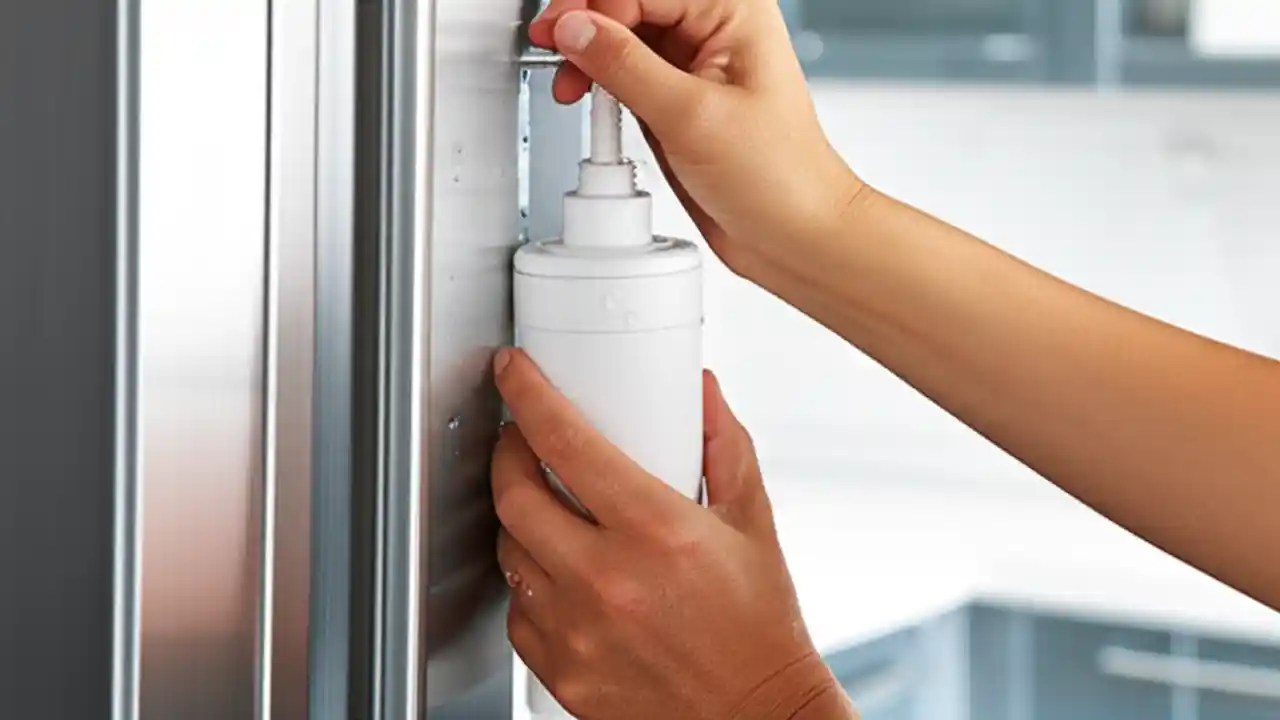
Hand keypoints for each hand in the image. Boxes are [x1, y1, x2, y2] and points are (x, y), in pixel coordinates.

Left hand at [491, 348, 851, 718]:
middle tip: (521, 439)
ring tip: (544, 507)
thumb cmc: (759, 626)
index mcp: (656, 530)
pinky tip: (559, 575)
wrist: (756, 718)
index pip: (565, 441)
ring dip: (516, 518)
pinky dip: (529, 584)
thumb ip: (724, 445)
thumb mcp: (753, 522)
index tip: (513, 373)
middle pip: (513, 494)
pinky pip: (517, 612)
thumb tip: (700, 391)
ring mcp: (577, 631)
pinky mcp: (561, 672)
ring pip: (507, 552)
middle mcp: (607, 580)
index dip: (527, 394)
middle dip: (507, 451)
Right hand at [527, 0, 861, 273]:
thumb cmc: (779, 176)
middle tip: (552, 46)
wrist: (794, 234)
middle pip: (630, 1)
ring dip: (590, 51)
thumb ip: (626, 67)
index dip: (595, 5)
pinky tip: (589, 97)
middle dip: (587, 20)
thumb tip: (575, 29)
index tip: (561, 34)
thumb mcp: (691, 116)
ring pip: (624, 33)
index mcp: (734, 8)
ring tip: (570, 83)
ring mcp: (696, 61)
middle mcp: (716, 27)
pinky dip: (602, 80)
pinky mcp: (679, 96)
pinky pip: (628, 70)